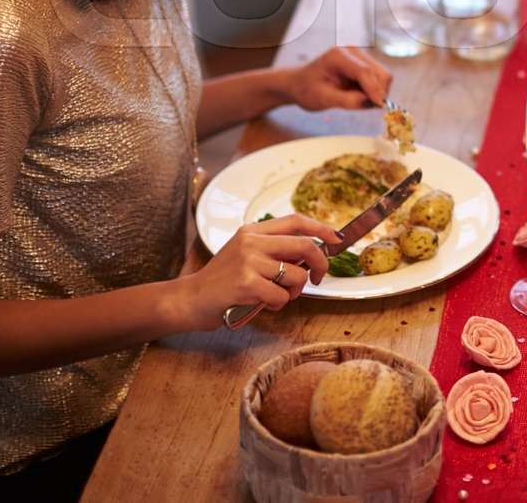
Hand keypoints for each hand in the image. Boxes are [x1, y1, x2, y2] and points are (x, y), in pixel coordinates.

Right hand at [170, 214, 339, 331]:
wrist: (189, 299)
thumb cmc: (221, 281)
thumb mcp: (245, 255)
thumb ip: (273, 250)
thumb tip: (311, 253)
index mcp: (253, 231)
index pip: (296, 221)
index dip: (321, 228)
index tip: (336, 239)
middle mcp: (252, 242)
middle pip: (304, 245)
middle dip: (320, 263)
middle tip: (318, 278)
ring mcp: (249, 262)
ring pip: (296, 275)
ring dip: (294, 292)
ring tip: (276, 296)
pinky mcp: (247, 284)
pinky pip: (281, 296)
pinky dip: (278, 305)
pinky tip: (260, 304)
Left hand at [285, 46, 392, 111]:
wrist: (299, 84)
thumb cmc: (306, 90)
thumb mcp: (322, 99)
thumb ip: (346, 100)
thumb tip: (370, 103)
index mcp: (339, 55)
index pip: (365, 72)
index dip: (374, 90)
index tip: (379, 106)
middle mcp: (352, 51)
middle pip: (379, 72)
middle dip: (378, 92)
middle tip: (367, 107)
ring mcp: (359, 56)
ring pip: (383, 76)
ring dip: (377, 92)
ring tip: (359, 101)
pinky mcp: (363, 63)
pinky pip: (378, 79)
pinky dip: (374, 91)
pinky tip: (359, 96)